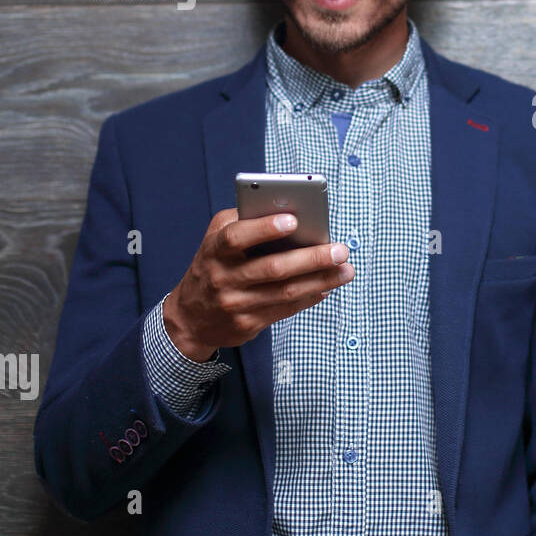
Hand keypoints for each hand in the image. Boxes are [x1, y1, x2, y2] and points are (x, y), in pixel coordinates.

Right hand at [162, 207, 353, 361]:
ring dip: (321, 280)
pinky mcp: (248, 324)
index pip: (237, 237)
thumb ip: (245, 221)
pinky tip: (328, 286)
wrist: (189, 318)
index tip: (294, 220)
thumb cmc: (213, 265)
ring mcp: (235, 304)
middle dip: (311, 258)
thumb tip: (289, 210)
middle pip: (272, 268)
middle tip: (340, 250)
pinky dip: (310, 297)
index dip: (264, 228)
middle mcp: (223, 278)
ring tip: (346, 270)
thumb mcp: (215, 238)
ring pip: (285, 292)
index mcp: (214, 250)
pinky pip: (286, 309)